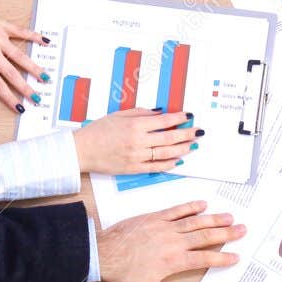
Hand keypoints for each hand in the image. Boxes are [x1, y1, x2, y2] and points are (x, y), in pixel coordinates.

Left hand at [0, 15, 47, 112]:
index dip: (9, 98)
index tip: (20, 107)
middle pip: (12, 74)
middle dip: (26, 88)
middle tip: (38, 98)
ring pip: (20, 56)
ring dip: (34, 68)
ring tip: (46, 77)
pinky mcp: (1, 26)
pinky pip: (20, 32)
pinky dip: (34, 36)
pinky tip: (46, 42)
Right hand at [74, 107, 198, 174]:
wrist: (82, 150)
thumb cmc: (98, 130)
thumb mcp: (119, 115)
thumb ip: (141, 113)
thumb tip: (161, 112)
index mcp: (135, 125)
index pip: (164, 121)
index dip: (179, 118)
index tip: (189, 115)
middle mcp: (138, 141)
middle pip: (170, 137)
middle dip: (187, 133)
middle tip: (198, 131)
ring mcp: (137, 156)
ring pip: (166, 153)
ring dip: (182, 149)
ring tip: (192, 145)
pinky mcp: (134, 169)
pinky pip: (156, 167)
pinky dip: (169, 164)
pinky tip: (178, 160)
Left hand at [96, 201, 244, 281]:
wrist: (103, 253)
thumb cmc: (124, 274)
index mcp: (174, 261)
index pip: (205, 259)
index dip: (223, 258)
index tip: (236, 257)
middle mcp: (173, 242)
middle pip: (206, 237)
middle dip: (227, 234)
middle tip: (243, 230)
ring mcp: (165, 227)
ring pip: (195, 222)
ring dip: (214, 219)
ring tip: (230, 217)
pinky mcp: (155, 217)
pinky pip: (177, 210)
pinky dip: (191, 206)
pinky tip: (204, 204)